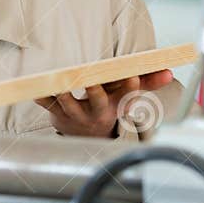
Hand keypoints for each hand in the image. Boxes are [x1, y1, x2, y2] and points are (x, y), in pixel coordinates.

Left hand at [34, 69, 172, 137]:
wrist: (84, 131)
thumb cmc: (107, 104)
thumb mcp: (127, 95)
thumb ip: (147, 81)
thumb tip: (169, 71)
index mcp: (116, 104)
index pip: (126, 94)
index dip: (130, 86)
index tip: (133, 76)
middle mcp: (97, 110)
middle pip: (97, 101)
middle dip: (95, 92)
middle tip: (91, 81)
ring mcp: (76, 113)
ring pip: (70, 104)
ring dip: (64, 95)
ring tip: (60, 84)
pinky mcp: (57, 112)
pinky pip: (47, 105)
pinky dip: (41, 98)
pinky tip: (34, 90)